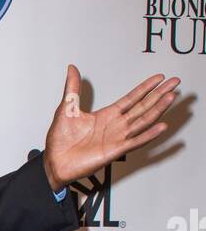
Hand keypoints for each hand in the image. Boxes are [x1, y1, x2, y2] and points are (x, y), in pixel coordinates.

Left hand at [43, 63, 179, 189]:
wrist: (54, 161)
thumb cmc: (60, 139)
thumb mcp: (67, 108)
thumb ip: (73, 88)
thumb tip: (72, 68)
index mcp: (107, 115)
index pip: (132, 98)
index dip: (146, 88)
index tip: (160, 78)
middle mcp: (115, 126)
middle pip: (143, 107)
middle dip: (159, 94)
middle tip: (175, 83)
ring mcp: (117, 138)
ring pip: (143, 121)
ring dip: (158, 110)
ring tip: (171, 97)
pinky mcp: (114, 151)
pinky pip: (135, 142)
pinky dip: (148, 135)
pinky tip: (161, 126)